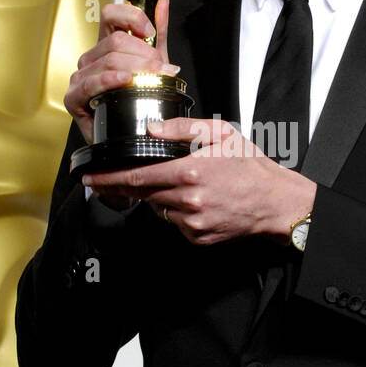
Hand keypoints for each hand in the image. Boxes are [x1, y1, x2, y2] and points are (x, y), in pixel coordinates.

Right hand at [65, 0, 179, 210]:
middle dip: (144, 54)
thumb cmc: (142, 101)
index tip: (150, 31)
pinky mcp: (74, 98)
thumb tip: (163, 1)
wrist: (135, 138)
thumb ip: (159, 33)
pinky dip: (109, 80)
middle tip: (162, 69)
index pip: (111, 14)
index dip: (132, 16)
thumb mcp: (156, 64)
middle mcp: (91, 58)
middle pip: (115, 41)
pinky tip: (123, 81)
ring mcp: (81, 77)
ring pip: (107, 59)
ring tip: (152, 79)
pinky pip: (90, 83)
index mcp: (108, 44)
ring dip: (135, 67)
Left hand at [81, 116, 316, 245]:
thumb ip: (181, 128)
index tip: (89, 178)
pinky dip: (177, 212)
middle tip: (109, 179)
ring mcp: (192, 223)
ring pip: (159, 209)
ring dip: (160, 197)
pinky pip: (175, 224)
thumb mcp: (219, 133)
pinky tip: (196, 200)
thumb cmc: (249, 166)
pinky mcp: (198, 238)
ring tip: (185, 183)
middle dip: (126, 186)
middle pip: (143, 194)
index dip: (109, 179)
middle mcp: (187, 201)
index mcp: (189, 173)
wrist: (275, 202)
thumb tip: (150, 129)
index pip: (137, 177)